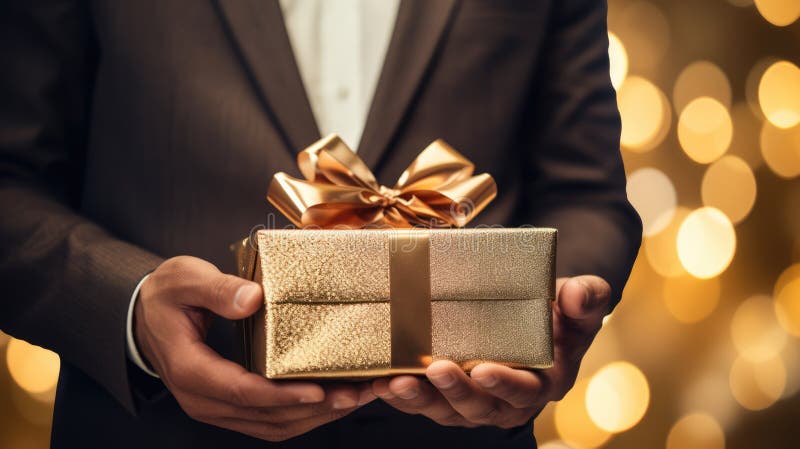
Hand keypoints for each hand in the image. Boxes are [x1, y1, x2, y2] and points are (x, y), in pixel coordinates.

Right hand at [135, 256, 374, 440]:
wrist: (145, 315)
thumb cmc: (166, 294)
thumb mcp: (185, 279)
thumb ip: (218, 289)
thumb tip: (253, 299)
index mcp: (190, 369)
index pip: (241, 390)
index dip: (281, 394)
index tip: (319, 389)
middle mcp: (201, 398)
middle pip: (263, 416)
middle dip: (312, 409)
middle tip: (354, 394)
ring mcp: (214, 407)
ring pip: (269, 426)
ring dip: (314, 417)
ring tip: (353, 398)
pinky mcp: (227, 406)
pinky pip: (267, 422)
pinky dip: (301, 415)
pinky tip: (330, 401)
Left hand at [371, 275, 610, 427]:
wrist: (533, 317)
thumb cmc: (556, 312)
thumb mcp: (578, 303)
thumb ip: (586, 299)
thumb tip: (579, 294)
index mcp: (543, 382)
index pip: (524, 390)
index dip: (504, 384)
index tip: (483, 369)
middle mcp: (508, 400)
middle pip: (480, 406)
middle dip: (455, 391)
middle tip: (434, 370)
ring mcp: (476, 401)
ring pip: (446, 410)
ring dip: (420, 399)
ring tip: (394, 382)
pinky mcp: (449, 397)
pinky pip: (425, 402)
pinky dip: (403, 396)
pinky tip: (381, 382)